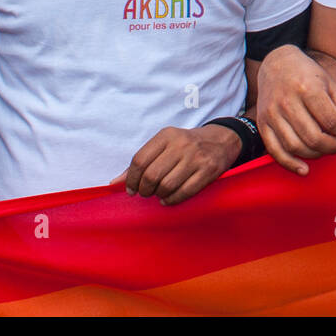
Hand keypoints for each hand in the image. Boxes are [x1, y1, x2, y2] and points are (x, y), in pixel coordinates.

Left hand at [112, 125, 240, 205]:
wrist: (221, 141)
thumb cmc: (186, 146)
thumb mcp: (164, 145)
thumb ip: (141, 162)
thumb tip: (114, 183)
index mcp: (166, 135)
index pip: (139, 160)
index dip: (131, 179)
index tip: (131, 189)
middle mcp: (181, 144)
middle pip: (151, 175)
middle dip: (144, 190)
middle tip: (146, 193)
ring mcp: (196, 157)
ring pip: (166, 186)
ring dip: (158, 195)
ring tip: (159, 194)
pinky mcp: (208, 170)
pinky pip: (184, 192)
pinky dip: (172, 200)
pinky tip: (168, 198)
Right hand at [257, 46, 335, 175]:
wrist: (276, 63)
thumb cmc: (308, 75)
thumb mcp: (330, 84)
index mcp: (308, 88)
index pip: (331, 121)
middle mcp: (287, 102)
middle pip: (314, 137)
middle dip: (334, 147)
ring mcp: (272, 113)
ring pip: (296, 147)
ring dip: (316, 155)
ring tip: (327, 150)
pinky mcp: (262, 123)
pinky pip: (275, 151)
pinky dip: (290, 164)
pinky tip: (304, 169)